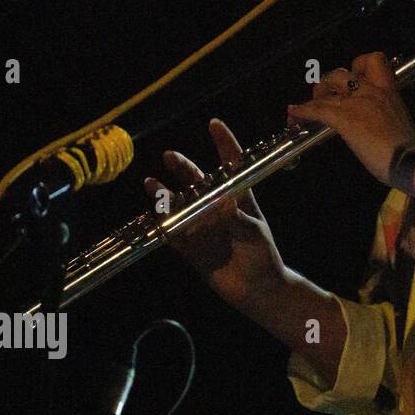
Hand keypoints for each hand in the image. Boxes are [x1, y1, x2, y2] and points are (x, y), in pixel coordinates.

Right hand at [143, 118, 287, 312]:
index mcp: (239, 198)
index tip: (214, 124)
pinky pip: (171, 229)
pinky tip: (151, 211)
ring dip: (165, 192)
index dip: (224, 144)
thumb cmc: (262, 256)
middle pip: (198, 181)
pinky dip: (161, 220)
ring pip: (180, 203)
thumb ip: (239, 219)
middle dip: (184, 167)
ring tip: (151, 182)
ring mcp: (202, 225)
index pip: (232, 165)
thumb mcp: (255, 234)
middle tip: (170, 156)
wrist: (256, 289)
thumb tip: (223, 203)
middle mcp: (217, 208)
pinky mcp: (190, 245)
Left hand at [286, 51, 414, 185]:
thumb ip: (385, 115)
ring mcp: (357, 104)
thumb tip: (376, 122)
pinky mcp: (346, 120)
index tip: (353, 78)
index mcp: (389, 91)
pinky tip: (295, 115)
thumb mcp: (400, 123)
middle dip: (329, 83)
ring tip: (307, 107)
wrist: (409, 163)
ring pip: (327, 88)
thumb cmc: (408, 149)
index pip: (374, 60)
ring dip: (314, 97)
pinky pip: (318, 110)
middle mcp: (372, 91)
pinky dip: (303, 112)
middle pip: (341, 73)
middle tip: (326, 97)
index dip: (358, 66)